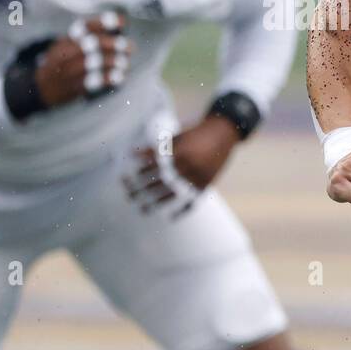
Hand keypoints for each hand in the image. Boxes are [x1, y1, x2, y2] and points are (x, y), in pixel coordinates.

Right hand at [35, 11, 130, 107]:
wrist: (40, 87)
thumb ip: (85, 39)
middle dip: (114, 44)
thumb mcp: (66, 46)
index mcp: (66, 40)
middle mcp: (66, 53)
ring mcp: (68, 71)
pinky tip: (119, 77)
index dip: (105, 22)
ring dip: (113, 62)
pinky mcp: (72, 87)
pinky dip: (108, 78)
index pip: (86, 27)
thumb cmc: (60, 63)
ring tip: (125, 63)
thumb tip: (117, 32)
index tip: (123, 22)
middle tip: (129, 47)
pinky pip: (92, 81)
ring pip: (93, 63)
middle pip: (92, 44)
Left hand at [122, 118, 238, 217]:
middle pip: (160, 181)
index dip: (140, 170)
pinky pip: (194, 200)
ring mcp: (198, 176)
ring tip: (142, 209)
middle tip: (128, 195)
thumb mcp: (178, 136)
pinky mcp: (206, 183)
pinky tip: (170, 217)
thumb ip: (160, 148)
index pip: (154, 164)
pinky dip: (182, 211)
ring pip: (173, 194)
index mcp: (180, 151)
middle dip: (142, 189)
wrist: (224, 132)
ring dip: (156, 203)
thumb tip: (137, 156)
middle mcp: (188, 166)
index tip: (126, 176)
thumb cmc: (197, 132)